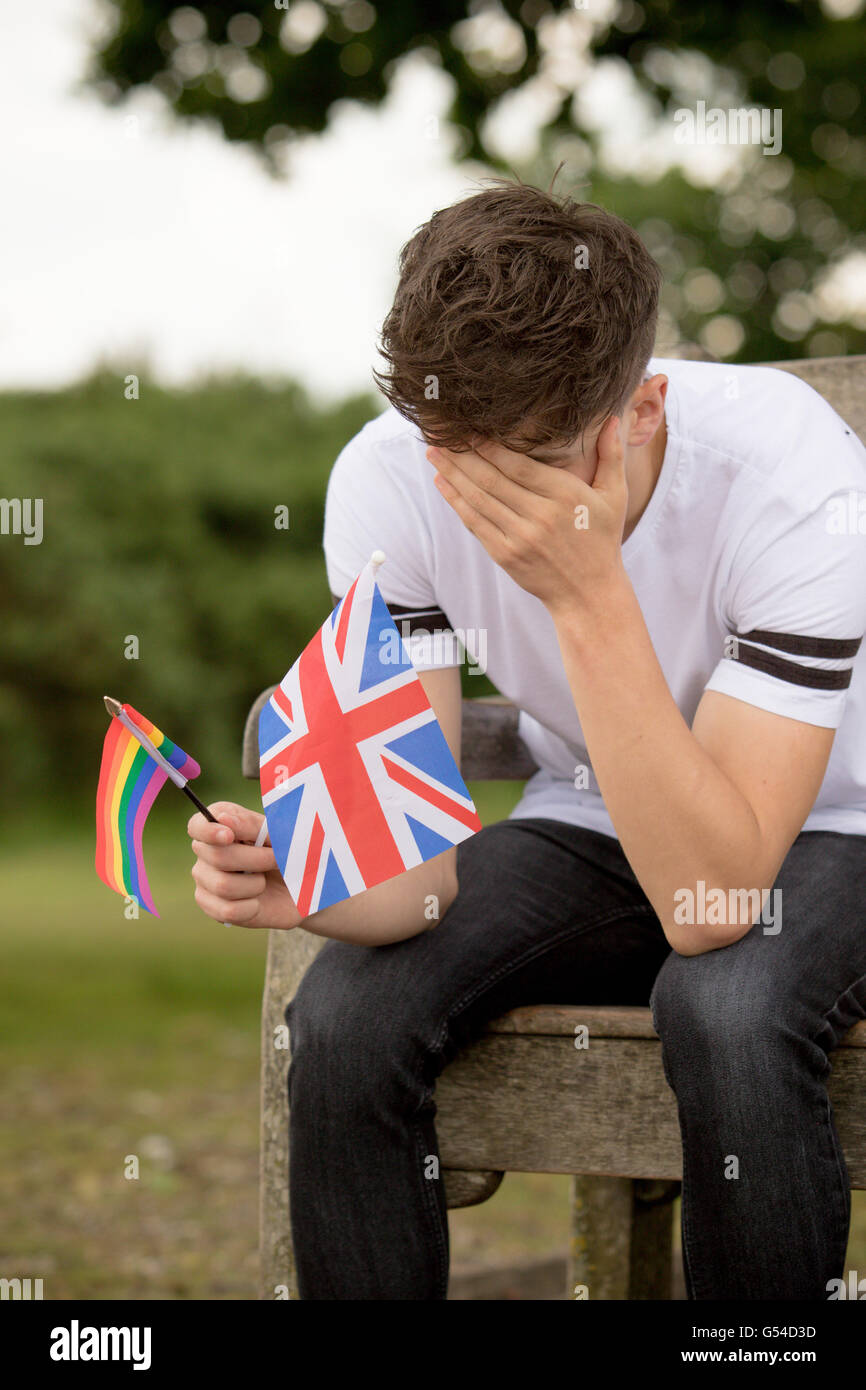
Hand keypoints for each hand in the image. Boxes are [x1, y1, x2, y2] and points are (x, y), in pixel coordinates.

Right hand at [188, 801, 301, 929]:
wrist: (302, 887)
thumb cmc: (288, 853)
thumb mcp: (278, 834)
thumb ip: (252, 826)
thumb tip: (223, 819)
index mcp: (220, 826)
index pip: (197, 826)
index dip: (209, 831)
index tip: (229, 836)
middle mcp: (206, 852)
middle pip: (217, 856)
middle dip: (256, 859)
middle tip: (277, 859)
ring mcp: (206, 880)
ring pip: (223, 885)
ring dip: (256, 884)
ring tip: (264, 882)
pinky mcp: (212, 907)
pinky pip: (228, 910)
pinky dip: (252, 907)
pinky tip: (257, 902)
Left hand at [427, 415, 628, 618]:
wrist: (588, 592)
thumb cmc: (601, 539)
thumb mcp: (615, 497)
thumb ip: (613, 456)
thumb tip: (612, 419)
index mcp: (565, 496)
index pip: (518, 465)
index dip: (490, 447)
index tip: (469, 429)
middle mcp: (539, 516)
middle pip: (491, 479)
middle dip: (462, 455)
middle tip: (439, 434)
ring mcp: (519, 538)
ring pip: (478, 499)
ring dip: (452, 475)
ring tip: (434, 453)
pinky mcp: (505, 555)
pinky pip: (474, 523)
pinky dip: (456, 502)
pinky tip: (442, 483)